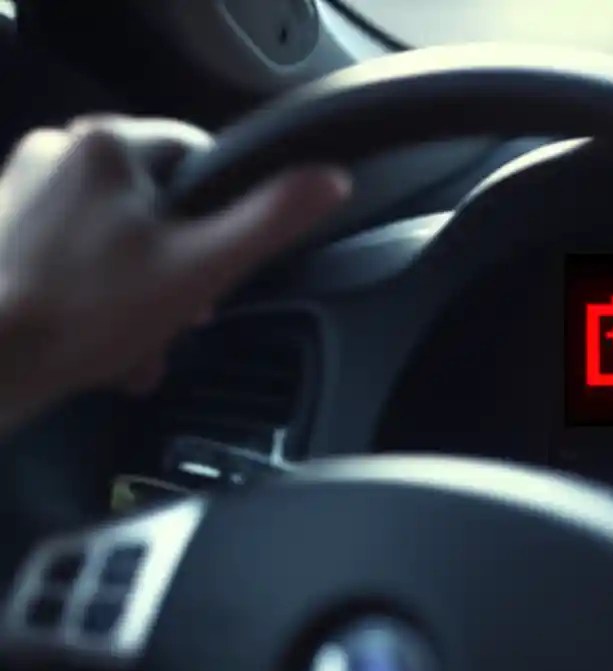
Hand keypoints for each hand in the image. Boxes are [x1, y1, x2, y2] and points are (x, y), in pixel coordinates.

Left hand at [0, 115, 349, 430]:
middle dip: (174, 263)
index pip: (198, 158)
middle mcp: (57, 150)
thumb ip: (271, 219)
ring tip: (137, 336)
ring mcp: (21, 188)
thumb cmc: (88, 314)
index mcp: (110, 144)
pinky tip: (100, 335)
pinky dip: (93, 291)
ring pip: (114, 233)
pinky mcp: (1, 227)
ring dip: (137, 285)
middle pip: (155, 203)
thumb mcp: (203, 266)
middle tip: (177, 311)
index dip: (219, 213)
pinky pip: (72, 253)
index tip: (213, 262)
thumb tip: (331, 178)